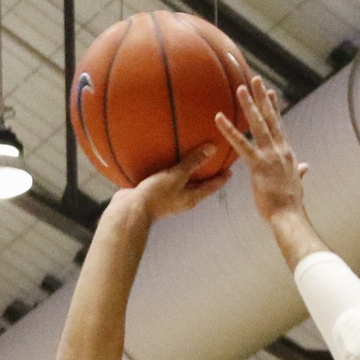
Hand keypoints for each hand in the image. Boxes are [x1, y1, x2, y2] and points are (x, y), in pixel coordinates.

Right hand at [106, 143, 228, 223]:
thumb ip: (193, 162)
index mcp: (191, 198)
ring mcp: (167, 198)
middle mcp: (181, 200)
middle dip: (206, 174)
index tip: (230, 170)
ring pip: (181, 184)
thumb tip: (212, 147)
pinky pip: (165, 181)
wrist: (130, 212)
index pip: (212, 187)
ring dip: (186, 173)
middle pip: (199, 186)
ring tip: (189, 159)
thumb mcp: (177, 176)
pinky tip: (163, 161)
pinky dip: (168, 172)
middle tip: (213, 161)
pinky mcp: (154, 195)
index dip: (222, 178)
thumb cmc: (156, 196)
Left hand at [216, 78, 308, 223]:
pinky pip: (241, 143)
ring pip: (258, 124)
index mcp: (287, 152)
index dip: (274, 108)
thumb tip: (305, 168)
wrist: (289, 215)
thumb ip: (299, 172)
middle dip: (262, 97)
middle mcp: (280, 149)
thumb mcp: (296, 183)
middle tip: (255, 79)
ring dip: (249, 104)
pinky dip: (229, 130)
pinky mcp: (258, 164)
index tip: (270, 93)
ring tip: (240, 87)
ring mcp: (270, 154)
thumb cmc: (290, 204)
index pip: (279, 125)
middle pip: (270, 118)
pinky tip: (219, 118)